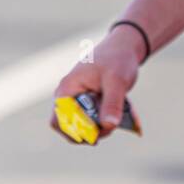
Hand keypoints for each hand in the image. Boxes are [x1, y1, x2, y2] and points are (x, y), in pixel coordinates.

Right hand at [48, 27, 143, 144]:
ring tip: (117, 122)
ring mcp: (79, 100)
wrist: (124, 47)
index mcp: (67, 89)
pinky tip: (122, 116)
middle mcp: (69, 96)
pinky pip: (95, 119)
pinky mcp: (91, 102)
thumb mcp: (116, 81)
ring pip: (84, 125)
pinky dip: (106, 121)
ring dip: (99, 128)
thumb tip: (108, 126)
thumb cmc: (117, 59)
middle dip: (89, 133)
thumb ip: (112, 103)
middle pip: (71, 126)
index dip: (73, 133)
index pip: (59, 121)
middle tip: (109, 129)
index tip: (94, 135)